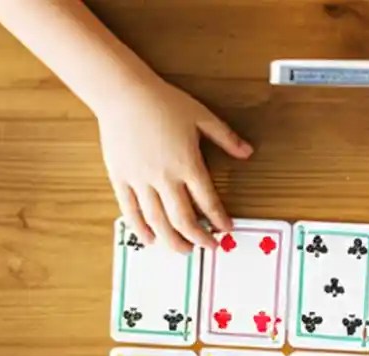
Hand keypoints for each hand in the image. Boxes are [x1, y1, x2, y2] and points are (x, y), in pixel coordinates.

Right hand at [96, 74, 252, 253]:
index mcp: (187, 163)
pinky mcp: (121, 179)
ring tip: (184, 249)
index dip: (219, 219)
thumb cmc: (162, 102)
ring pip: (158, 221)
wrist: (123, 93)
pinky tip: (150, 239)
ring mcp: (140, 180)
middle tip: (208, 246)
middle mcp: (164, 176)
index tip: (226, 229)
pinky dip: (141, 229)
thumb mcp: (201, 116)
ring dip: (173, 240)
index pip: (208, 201)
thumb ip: (226, 137)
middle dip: (199, 238)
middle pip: (184, 219)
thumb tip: (247, 152)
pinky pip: (131, 211)